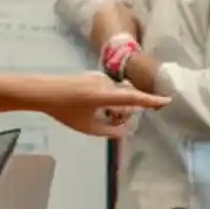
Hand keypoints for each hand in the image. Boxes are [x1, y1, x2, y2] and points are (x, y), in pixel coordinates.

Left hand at [36, 71, 168, 138]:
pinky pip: (109, 89)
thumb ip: (109, 131)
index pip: (133, 98)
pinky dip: (108, 99)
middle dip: (125, 110)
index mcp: (104, 94)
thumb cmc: (64, 110)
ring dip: (115, 105)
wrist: (42, 91)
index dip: (150, 100)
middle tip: (114, 121)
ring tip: (98, 115)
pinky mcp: (93, 76)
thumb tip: (125, 132)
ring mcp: (99, 77)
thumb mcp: (87, 127)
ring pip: (117, 93)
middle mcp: (105, 83)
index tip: (167, 100)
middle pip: (127, 97)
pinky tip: (91, 107)